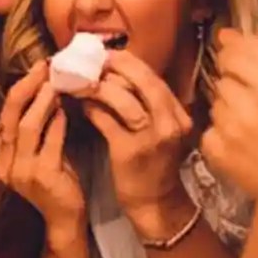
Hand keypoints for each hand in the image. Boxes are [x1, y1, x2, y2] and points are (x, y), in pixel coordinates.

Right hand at [0, 61, 86, 228]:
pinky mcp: (42, 176)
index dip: (21, 89)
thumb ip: (32, 129)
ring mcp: (21, 171)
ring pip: (27, 126)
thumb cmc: (55, 181)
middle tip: (45, 68)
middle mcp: (4, 163)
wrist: (65, 218)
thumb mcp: (36, 153)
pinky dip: (58, 123)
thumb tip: (39, 91)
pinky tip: (66, 111)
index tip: (37, 69)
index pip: (4, 115)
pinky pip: (50, 140)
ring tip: (57, 84)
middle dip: (28, 87)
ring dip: (43, 101)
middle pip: (10, 116)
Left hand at [83, 51, 194, 236]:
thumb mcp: (158, 130)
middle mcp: (170, 122)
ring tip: (79, 82)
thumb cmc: (151, 164)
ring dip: (98, 87)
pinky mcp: (130, 152)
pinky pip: (107, 121)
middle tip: (90, 62)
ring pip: (124, 100)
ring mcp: (152, 138)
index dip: (128, 63)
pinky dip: (92, 109)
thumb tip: (114, 75)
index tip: (106, 54)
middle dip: (114, 68)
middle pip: (143, 82)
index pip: (153, 77)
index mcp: (178, 114)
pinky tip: (80, 105)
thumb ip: (145, 104)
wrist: (155, 203)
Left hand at [202, 29, 257, 206]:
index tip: (238, 59)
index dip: (235, 52)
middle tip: (256, 100)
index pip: (237, 52)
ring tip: (253, 125)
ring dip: (229, 108)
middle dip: (237, 83)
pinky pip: (209, 129)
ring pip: (216, 102)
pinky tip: (243, 142)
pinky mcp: (218, 151)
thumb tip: (227, 35)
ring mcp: (231, 131)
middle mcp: (252, 106)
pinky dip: (222, 133)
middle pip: (225, 76)